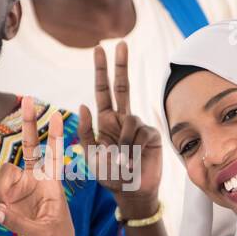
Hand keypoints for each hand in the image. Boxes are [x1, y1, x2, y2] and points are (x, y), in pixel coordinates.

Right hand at [0, 97, 78, 235]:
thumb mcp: (42, 234)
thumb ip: (18, 223)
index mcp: (52, 186)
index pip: (55, 155)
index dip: (55, 136)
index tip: (57, 114)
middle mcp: (37, 182)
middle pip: (31, 148)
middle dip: (29, 124)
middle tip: (27, 98)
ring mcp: (23, 190)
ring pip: (7, 174)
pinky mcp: (12, 201)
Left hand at [79, 42, 162, 218]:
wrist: (132, 192)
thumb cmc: (110, 175)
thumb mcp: (91, 156)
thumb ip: (85, 132)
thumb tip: (84, 105)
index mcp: (106, 121)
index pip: (103, 90)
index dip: (102, 70)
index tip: (99, 49)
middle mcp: (123, 119)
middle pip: (122, 86)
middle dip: (120, 65)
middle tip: (120, 43)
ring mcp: (138, 126)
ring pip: (129, 119)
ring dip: (122, 142)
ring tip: (121, 160)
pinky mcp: (151, 134)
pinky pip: (140, 132)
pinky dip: (132, 146)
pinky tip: (133, 159)